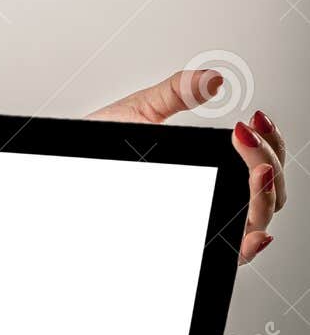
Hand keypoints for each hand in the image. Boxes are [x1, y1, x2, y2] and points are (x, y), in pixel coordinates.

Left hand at [86, 70, 285, 264]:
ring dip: (266, 196)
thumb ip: (179, 91)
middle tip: (253, 137)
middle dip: (272, 164)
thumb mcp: (141, 110)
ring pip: (257, 223)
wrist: (63, 169)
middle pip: (268, 193)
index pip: (261, 161)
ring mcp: (202, 221)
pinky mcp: (187, 243)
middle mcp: (212, 197)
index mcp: (210, 166)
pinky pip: (231, 256)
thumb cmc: (96, 147)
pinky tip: (256, 226)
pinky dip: (251, 244)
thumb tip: (215, 78)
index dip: (271, 143)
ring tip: (257, 166)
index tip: (257, 119)